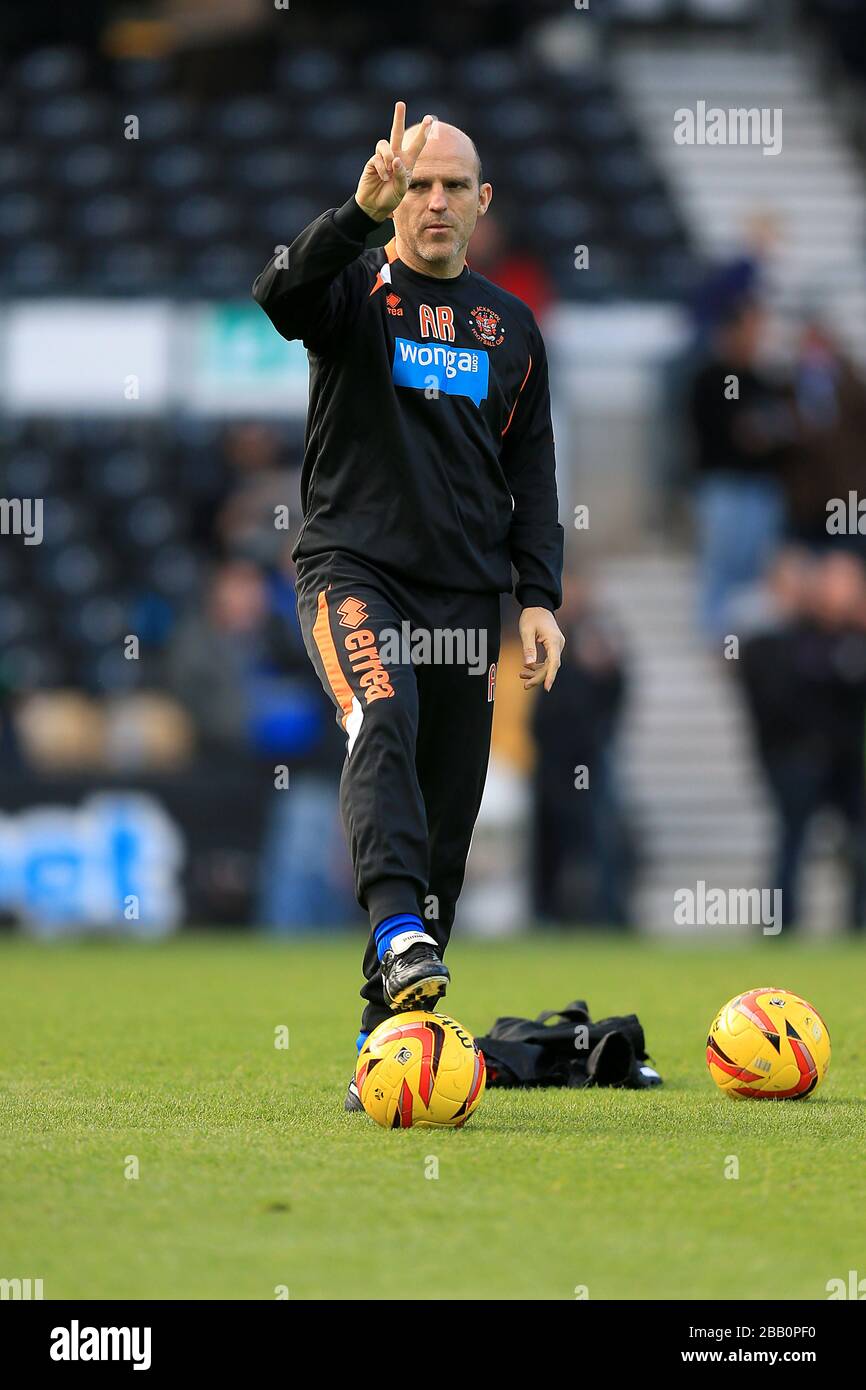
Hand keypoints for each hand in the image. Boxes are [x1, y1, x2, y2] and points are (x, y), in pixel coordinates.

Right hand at [355, 101, 432, 222]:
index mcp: (407, 162)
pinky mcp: (373, 161)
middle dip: (398, 118)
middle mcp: (395, 156)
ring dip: (388, 156)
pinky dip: (382, 168)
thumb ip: (400, 175)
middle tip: (400, 104)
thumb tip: (394, 159)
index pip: (417, 144)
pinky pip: (378, 158)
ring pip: (385, 143)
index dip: (423, 132)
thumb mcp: (401, 189)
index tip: (430, 119)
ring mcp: (383, 158)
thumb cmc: (390, 198)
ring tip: (389, 170)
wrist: (374, 205)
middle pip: (396, 132)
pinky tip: (383, 177)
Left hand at [518, 607, 564, 692]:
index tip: (546, 687)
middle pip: (550, 666)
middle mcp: (558, 644)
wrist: (538, 606)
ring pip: (548, 665)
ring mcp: (556, 646)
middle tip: (525, 686)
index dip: (550, 676)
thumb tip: (528, 664)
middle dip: (538, 677)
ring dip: (536, 672)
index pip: (554, 662)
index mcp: (553, 641)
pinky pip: (547, 660)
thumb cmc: (531, 616)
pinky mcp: (552, 647)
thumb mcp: (526, 631)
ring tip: (522, 676)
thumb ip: (528, 648)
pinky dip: (537, 666)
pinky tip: (526, 668)